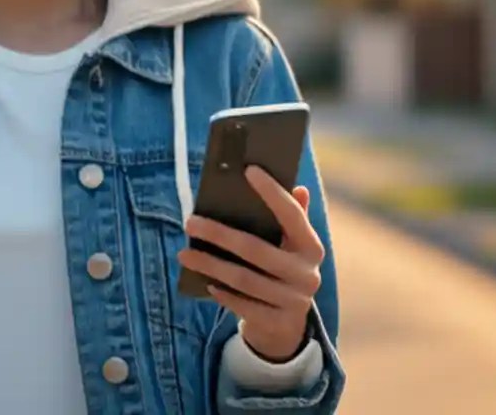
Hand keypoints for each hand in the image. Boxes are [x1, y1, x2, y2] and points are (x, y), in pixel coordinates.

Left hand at [177, 166, 323, 361]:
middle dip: (219, 235)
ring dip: (210, 265)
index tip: (249, 170)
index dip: (272, 193)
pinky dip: (222, 293)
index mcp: (311, 246)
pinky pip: (243, 305)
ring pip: (243, 279)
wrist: (288, 326)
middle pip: (255, 249)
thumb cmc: (282, 272)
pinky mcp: (278, 323)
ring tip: (184, 254)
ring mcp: (294, 300)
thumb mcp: (291, 247)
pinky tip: (205, 281)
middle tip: (190, 223)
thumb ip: (293, 218)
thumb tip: (298, 187)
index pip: (292, 214)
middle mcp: (307, 273)